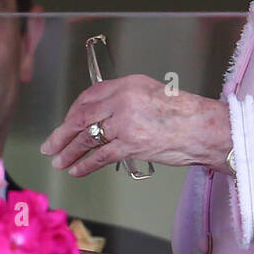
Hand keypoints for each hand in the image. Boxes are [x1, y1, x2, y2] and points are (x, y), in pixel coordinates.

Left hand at [40, 75, 230, 177]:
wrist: (204, 129)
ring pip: (87, 137)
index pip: (89, 96)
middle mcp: (123, 100)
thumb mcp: (151, 93)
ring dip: (69, 150)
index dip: (73, 112)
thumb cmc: (183, 113)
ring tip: (58, 160)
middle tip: (50, 145)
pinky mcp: (132, 144)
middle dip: (62, 133)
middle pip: (82, 116)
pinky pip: (101, 156)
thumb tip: (102, 115)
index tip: (66, 123)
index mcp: (127, 84)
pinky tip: (77, 169)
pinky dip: (85, 164)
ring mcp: (126, 123)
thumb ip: (125, 100)